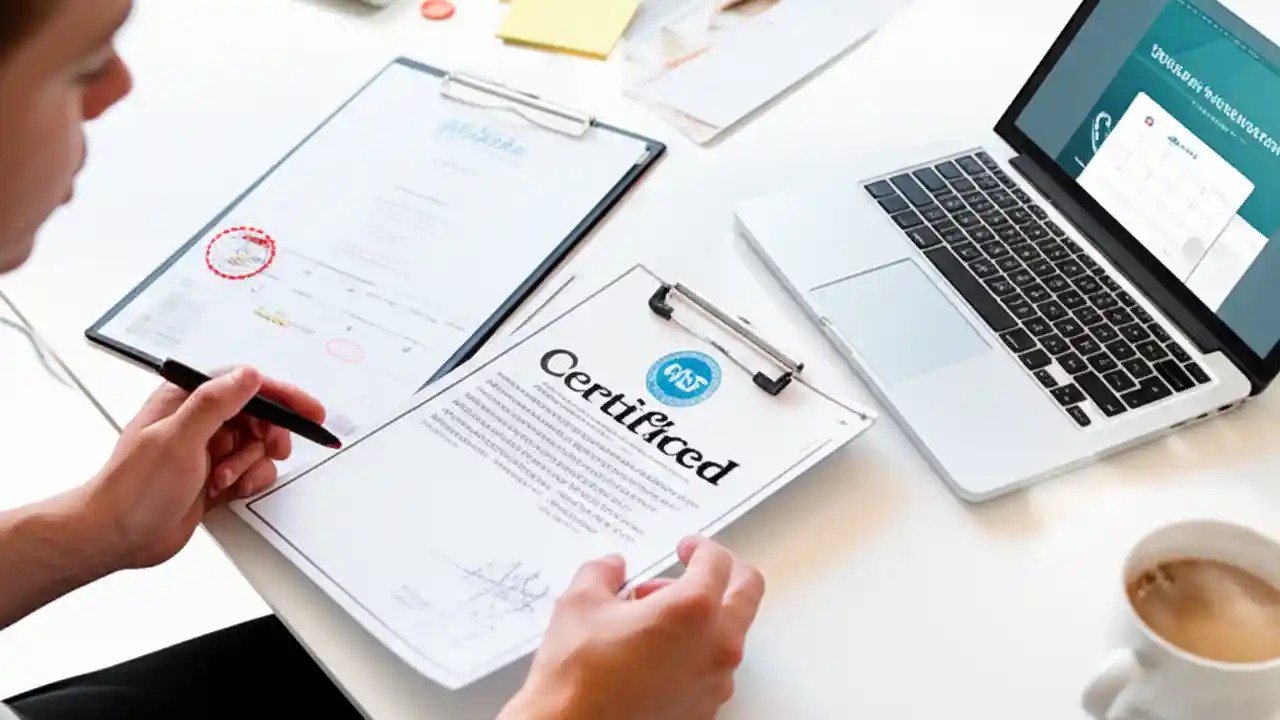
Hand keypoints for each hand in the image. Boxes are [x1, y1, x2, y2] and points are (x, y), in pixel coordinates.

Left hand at [84, 367, 324, 569]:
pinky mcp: (217, 476)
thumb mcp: (177, 439)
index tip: (309, 410)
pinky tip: (229, 489)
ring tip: (227, 477)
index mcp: (186, 399)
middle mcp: (200, 421)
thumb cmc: (132, 489)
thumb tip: (247, 376)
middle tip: (273, 448)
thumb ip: (214, 403)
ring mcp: (209, 450)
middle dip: (269, 435)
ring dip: (252, 463)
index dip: (283, 396)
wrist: (117, 536)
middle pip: (260, 415)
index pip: (245, 384)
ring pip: (259, 445)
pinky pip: (254, 470)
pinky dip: (250, 480)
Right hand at [501, 537, 765, 719]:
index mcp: (694, 610)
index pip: (717, 561)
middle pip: (746, 593)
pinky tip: (653, 653)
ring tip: (653, 618)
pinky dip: (693, 651)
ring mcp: (716, 682)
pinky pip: (712, 669)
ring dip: (702, 616)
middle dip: (723, 573)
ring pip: (729, 633)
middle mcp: (717, 646)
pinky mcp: (706, 709)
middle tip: (694, 571)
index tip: (686, 548)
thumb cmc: (578, 676)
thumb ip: (603, 572)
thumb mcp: (581, 602)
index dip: (699, 547)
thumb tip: (612, 568)